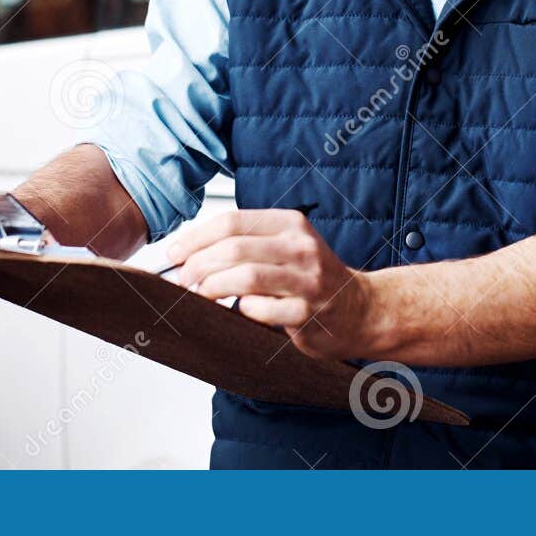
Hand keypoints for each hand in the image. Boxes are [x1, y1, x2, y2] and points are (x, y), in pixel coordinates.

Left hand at [165, 209, 379, 359]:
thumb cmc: (312, 278)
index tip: (174, 252)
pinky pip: (261, 310)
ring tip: (199, 294)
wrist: (360, 309)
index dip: (196, 237)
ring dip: (213, 286)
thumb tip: (190, 251)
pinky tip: (240, 311)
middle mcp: (301, 248)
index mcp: (291, 224)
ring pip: (246, 276)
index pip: (233, 222)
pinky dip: (243, 310)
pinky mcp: (307, 314)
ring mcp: (307, 281)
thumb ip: (247, 244)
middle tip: (182, 279)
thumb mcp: (286, 246)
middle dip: (199, 264)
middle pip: (235, 248)